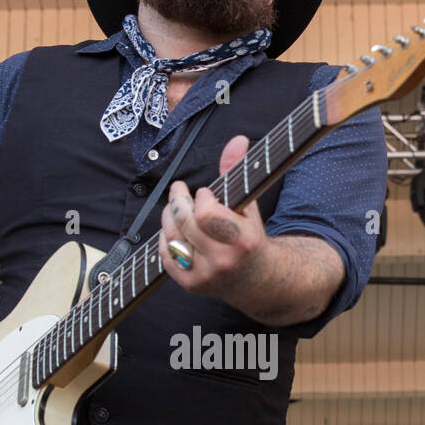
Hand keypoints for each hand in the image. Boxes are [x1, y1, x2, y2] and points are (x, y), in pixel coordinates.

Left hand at [158, 134, 270, 296]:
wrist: (258, 279)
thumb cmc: (251, 237)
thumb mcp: (249, 206)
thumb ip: (238, 172)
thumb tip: (238, 140)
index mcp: (242, 240)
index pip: (205, 213)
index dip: (201, 198)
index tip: (205, 193)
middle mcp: (223, 261)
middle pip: (183, 222)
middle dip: (177, 200)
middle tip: (179, 191)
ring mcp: (205, 275)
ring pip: (171, 237)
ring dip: (168, 216)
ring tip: (176, 208)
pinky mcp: (191, 284)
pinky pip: (166, 254)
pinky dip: (165, 238)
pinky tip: (175, 231)